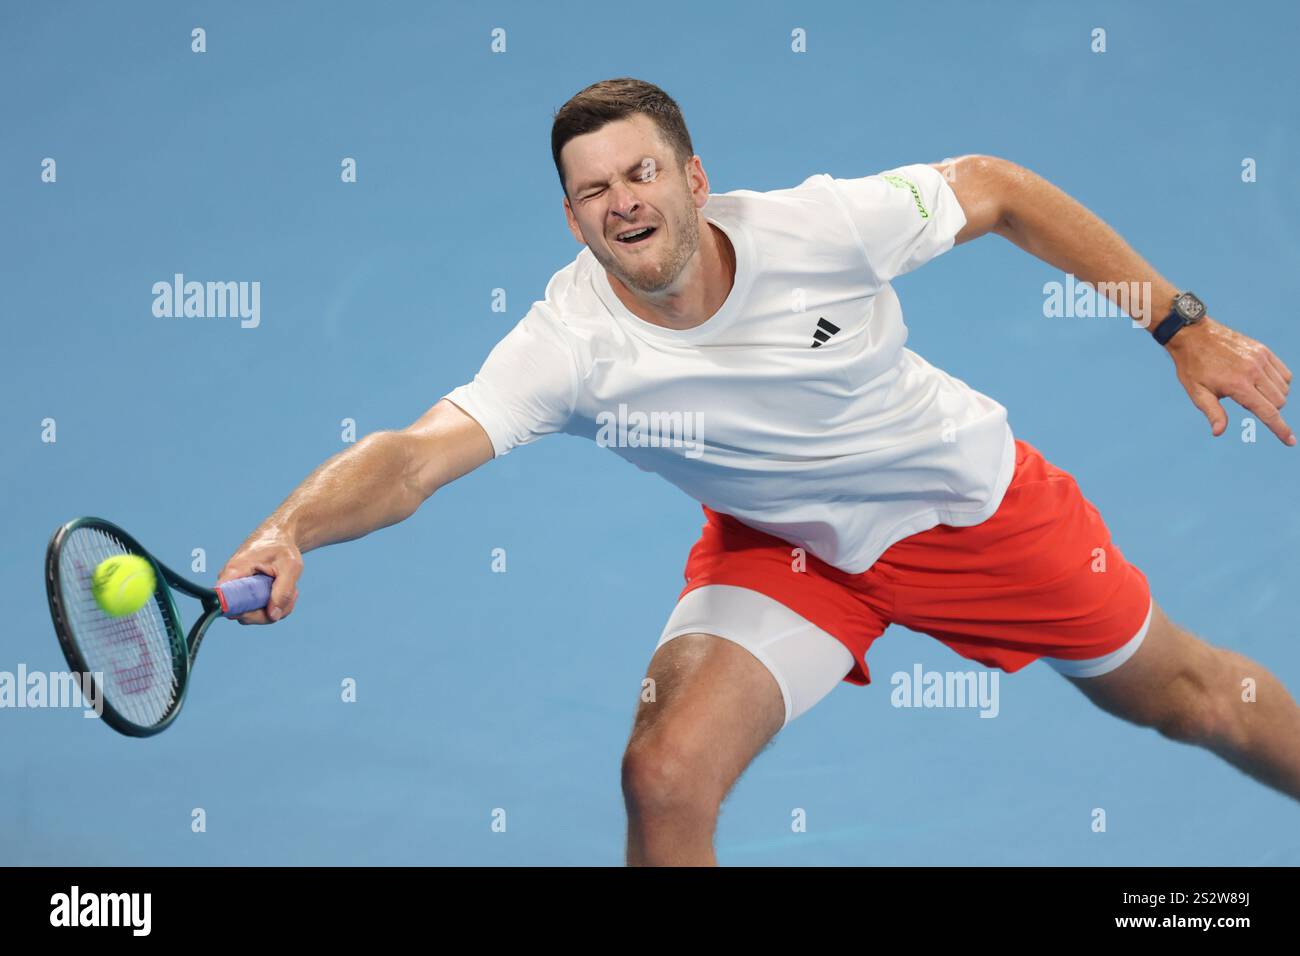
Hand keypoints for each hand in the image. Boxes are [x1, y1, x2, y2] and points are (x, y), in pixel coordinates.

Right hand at [216, 527, 302, 624]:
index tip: (266, 608)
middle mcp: (230, 582)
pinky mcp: (244, 593)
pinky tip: (285, 591)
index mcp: (235, 571)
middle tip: (291, 595)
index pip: (224, 600)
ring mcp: (236, 589)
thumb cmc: (283, 548)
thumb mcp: (290, 567)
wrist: (279, 536)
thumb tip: (272, 616)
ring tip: (291, 589)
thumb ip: (283, 592)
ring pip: (251, 612)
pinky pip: (256, 608)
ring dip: (275, 607)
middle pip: (240, 613)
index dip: (243, 612)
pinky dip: (274, 604)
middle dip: (268, 611)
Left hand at [1167, 317, 1293, 445]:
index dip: (1280, 429)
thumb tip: (1219, 432)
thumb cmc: (1192, 367)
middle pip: (1278, 402)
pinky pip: (1284, 373)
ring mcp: (1261, 359)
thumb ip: (1213, 413)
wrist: (1193, 335)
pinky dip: (1279, 382)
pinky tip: (1262, 382)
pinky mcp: (1263, 350)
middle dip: (1270, 410)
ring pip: (1284, 388)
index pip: (1267, 412)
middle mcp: (1253, 371)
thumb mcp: (1197, 393)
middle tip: (1247, 402)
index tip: (1291, 441)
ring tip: (1251, 391)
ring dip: (1274, 397)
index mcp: (1238, 385)